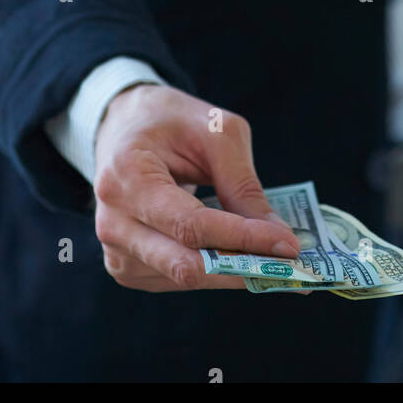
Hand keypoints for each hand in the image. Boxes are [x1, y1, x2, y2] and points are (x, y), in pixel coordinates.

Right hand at [93, 83, 299, 290]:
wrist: (125, 125)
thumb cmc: (172, 122)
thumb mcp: (216, 132)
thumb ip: (242, 184)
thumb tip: (277, 236)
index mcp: (127, 175)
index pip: (190, 224)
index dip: (242, 238)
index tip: (287, 245)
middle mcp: (112, 220)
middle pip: (185, 263)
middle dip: (242, 267)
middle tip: (289, 266)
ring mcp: (114, 248)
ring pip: (184, 277)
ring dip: (230, 272)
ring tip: (269, 257)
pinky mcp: (125, 265)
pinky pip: (175, 280)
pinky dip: (211, 271)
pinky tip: (233, 252)